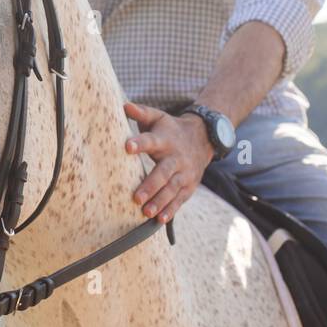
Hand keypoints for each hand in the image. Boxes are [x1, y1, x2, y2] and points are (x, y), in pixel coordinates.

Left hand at [123, 102, 213, 223]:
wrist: (203, 139)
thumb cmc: (170, 129)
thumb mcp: (158, 118)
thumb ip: (141, 113)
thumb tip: (124, 106)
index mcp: (165, 140)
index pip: (151, 140)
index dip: (139, 143)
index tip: (127, 146)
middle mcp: (176, 158)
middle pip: (163, 172)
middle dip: (150, 185)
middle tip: (136, 197)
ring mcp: (184, 173)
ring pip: (172, 189)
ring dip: (159, 201)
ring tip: (146, 212)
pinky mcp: (189, 186)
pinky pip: (180, 199)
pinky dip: (171, 210)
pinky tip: (160, 220)